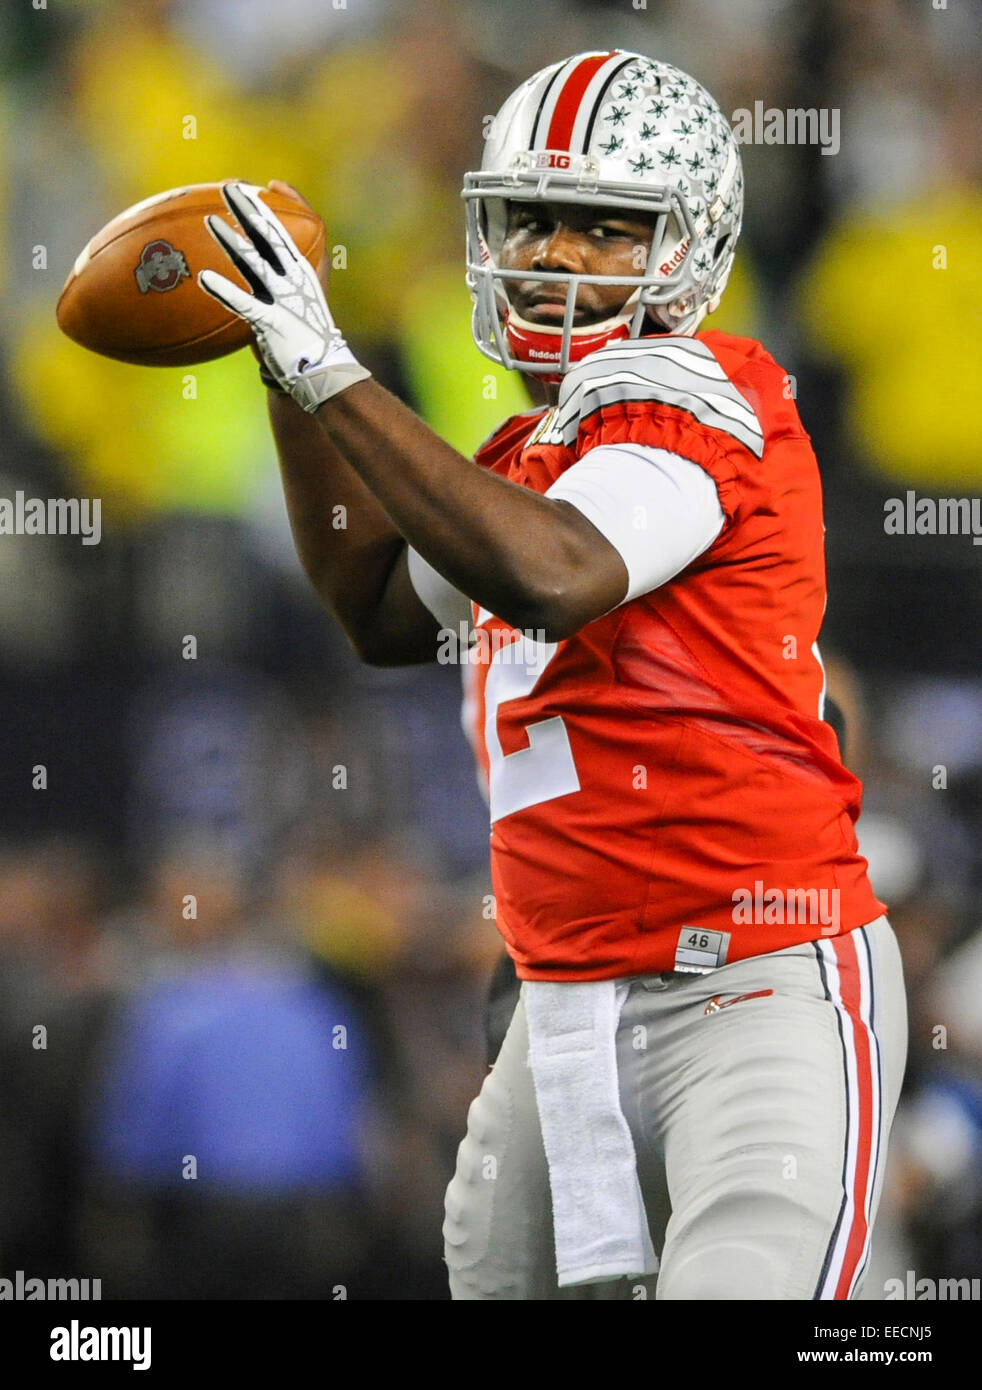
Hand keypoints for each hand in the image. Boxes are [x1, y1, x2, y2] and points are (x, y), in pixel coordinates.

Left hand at [198, 181, 369, 411]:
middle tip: (230, 186)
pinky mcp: (271, 322)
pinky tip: (204, 278)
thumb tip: (252, 271)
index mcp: (304, 272)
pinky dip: (223, 289)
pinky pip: (243, 302)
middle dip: (250, 208)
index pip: (292, 230)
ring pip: (254, 262)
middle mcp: (296, 280)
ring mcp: (284, 300)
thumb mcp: (294, 305)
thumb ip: (275, 285)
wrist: (321, 372)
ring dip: (231, 240)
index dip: (280, 205)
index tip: (267, 185)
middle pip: (271, 235)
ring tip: (209, 221)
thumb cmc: (304, 340)